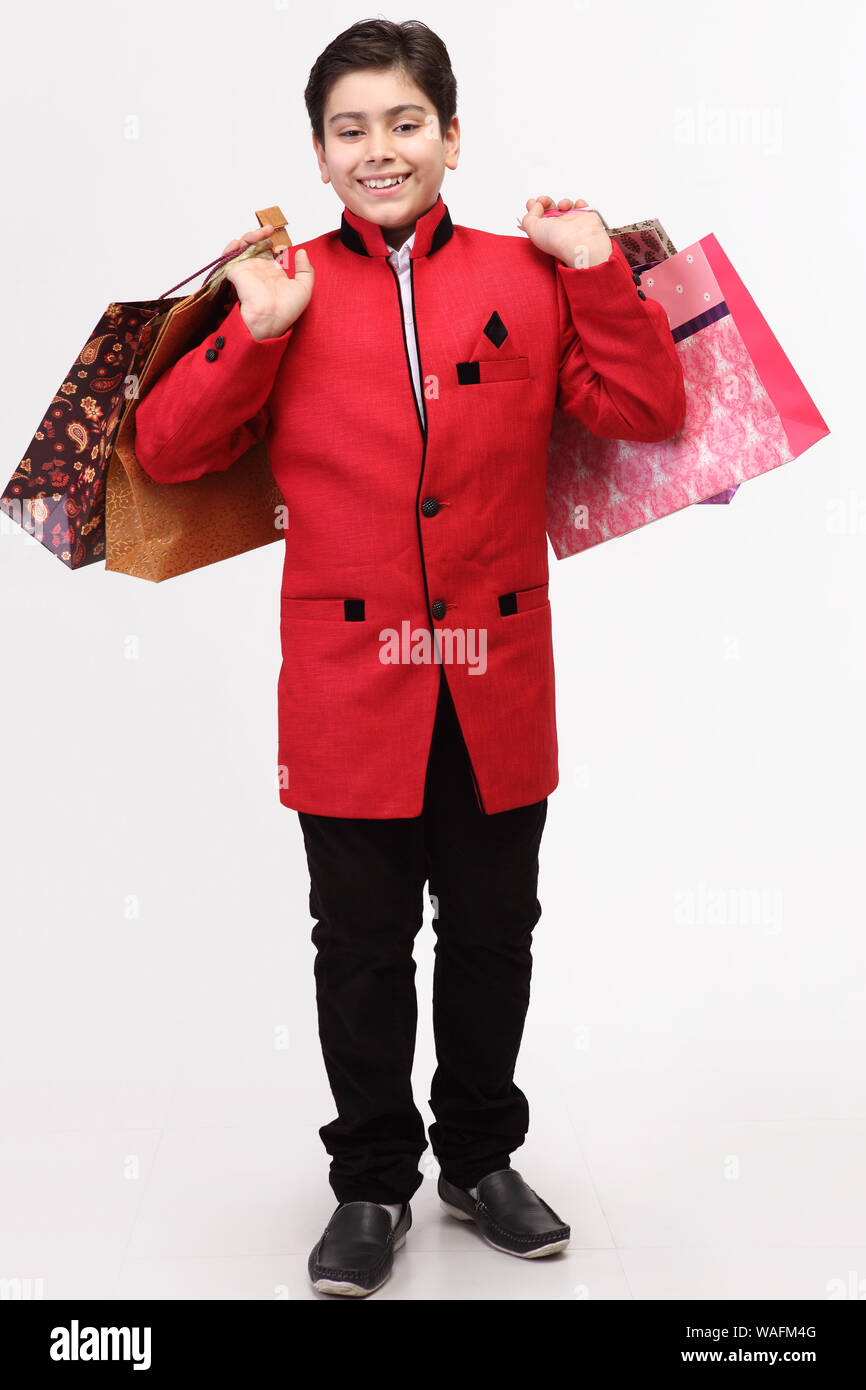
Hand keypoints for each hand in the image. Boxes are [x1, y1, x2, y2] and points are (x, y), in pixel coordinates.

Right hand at [220, 224, 313, 340]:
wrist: (271, 319)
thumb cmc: (287, 309)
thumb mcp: (304, 288)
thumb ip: (305, 270)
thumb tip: (302, 252)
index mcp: (273, 272)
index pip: (271, 251)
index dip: (274, 241)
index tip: (281, 238)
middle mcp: (259, 269)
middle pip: (256, 245)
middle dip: (261, 234)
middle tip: (270, 229)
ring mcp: (248, 269)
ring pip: (244, 246)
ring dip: (250, 235)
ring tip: (261, 232)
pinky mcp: (237, 272)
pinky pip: (229, 256)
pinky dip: (231, 246)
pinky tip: (241, 241)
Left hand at [516, 195, 611, 268]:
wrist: (578, 241)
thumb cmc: (557, 239)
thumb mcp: (532, 228)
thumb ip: (529, 215)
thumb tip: (536, 206)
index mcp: (545, 232)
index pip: (538, 218)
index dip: (534, 207)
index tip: (533, 202)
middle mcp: (558, 227)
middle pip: (550, 209)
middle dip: (546, 201)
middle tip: (544, 201)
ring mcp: (572, 222)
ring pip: (566, 206)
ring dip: (563, 202)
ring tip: (563, 206)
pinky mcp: (585, 217)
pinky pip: (581, 206)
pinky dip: (579, 203)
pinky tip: (576, 207)